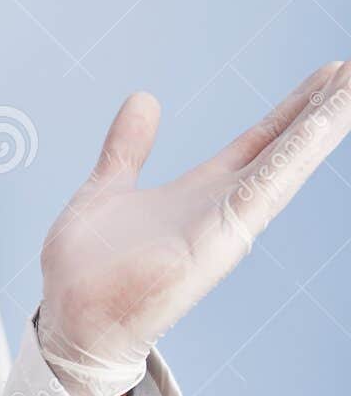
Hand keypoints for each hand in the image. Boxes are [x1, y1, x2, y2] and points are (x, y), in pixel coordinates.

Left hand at [37, 60, 350, 395]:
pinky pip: (265, 189)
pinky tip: (322, 123)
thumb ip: (129, 147)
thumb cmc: (88, 268)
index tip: (329, 75)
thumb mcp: (110, 187)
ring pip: (286, 163)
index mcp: (201, 194)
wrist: (71, 319)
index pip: (260, 142)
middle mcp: (223, 208)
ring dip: (323, 123)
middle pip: (284, 147)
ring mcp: (226, 223)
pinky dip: (295, 154)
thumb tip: (143, 99)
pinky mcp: (218, 239)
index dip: (293, 109)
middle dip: (324, 109)